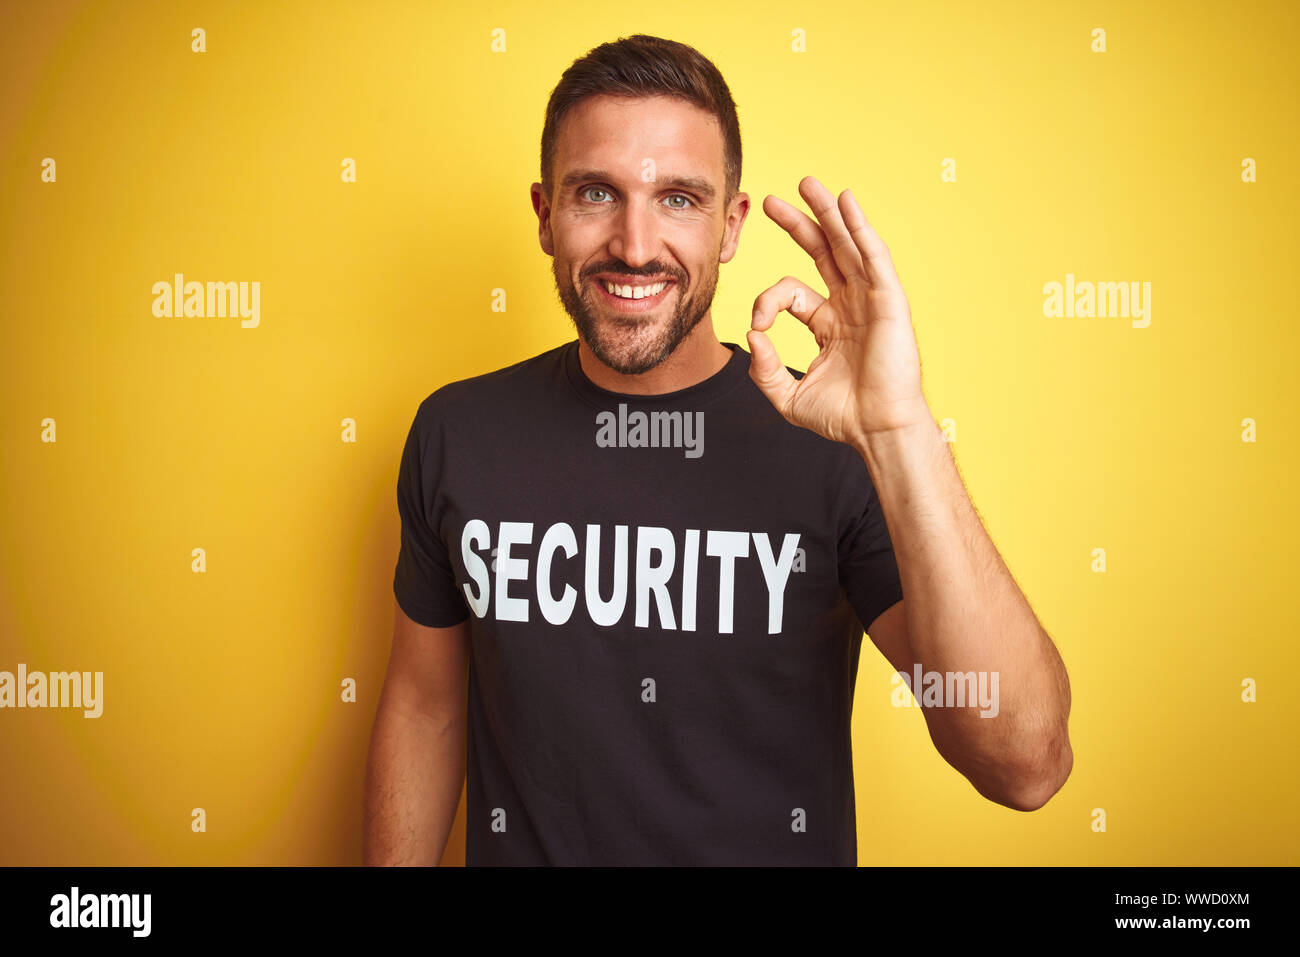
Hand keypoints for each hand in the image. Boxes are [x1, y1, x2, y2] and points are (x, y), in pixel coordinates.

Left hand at [747, 176, 930, 448]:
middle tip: (770, 201)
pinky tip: (847, 201)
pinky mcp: (889, 300)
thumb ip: (764, 369)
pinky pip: (874, 256)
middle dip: (798, 224)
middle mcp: (850, 306)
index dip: (767, 301)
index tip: (757, 326)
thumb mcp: (788, 396)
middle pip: (822, 252)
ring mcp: (870, 300)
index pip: (790, 292)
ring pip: (847, 245)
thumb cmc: (842, 418)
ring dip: (827, 212)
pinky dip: (860, 227)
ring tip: (807, 183)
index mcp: (828, 324)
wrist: (876, 430)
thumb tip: (752, 335)